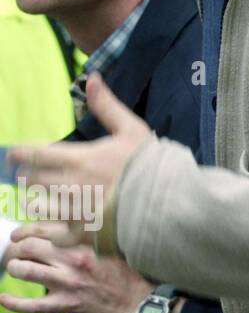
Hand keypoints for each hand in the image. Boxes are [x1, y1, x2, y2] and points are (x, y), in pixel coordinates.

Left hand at [0, 236, 150, 312]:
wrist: (136, 303)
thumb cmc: (123, 272)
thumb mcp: (110, 245)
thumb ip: (87, 235)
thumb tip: (61, 226)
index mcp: (86, 241)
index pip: (47, 227)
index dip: (27, 228)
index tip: (19, 233)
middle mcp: (75, 259)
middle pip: (31, 246)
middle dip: (17, 247)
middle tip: (16, 251)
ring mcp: (68, 282)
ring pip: (26, 270)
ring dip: (14, 267)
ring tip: (15, 267)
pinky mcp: (65, 304)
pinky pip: (30, 305)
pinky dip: (12, 302)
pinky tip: (4, 298)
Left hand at [5, 73, 153, 245]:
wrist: (168, 202)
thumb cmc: (151, 164)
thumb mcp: (132, 129)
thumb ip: (107, 106)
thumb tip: (92, 78)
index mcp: (81, 159)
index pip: (37, 154)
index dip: (20, 153)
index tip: (13, 154)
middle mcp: (72, 185)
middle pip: (33, 180)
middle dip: (27, 176)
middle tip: (28, 174)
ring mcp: (76, 211)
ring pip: (38, 205)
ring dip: (33, 200)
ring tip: (34, 199)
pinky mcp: (83, 232)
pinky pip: (51, 233)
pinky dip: (38, 232)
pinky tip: (31, 232)